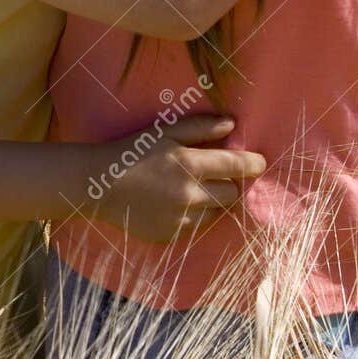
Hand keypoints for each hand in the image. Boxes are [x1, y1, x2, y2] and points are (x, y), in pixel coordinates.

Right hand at [89, 115, 265, 242]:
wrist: (99, 186)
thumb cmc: (132, 152)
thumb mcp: (164, 132)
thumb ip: (200, 127)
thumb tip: (232, 124)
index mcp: (190, 164)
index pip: (237, 166)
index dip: (253, 164)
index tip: (258, 162)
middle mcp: (190, 194)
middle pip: (231, 193)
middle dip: (229, 183)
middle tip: (215, 176)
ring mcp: (181, 218)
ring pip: (217, 213)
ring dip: (212, 202)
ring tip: (194, 191)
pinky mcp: (171, 235)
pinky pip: (196, 226)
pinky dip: (193, 215)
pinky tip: (175, 204)